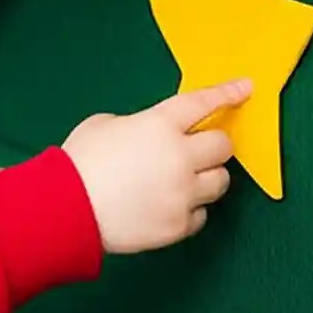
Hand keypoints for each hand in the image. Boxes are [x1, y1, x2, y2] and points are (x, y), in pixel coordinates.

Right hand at [62, 79, 252, 253]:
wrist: (66, 210)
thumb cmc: (80, 162)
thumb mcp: (106, 124)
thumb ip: (139, 124)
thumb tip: (152, 134)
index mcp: (160, 124)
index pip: (203, 102)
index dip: (227, 93)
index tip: (246, 88)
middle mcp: (179, 157)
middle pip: (223, 146)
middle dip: (213, 145)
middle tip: (198, 150)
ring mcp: (182, 194)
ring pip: (221, 182)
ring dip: (206, 178)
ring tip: (181, 182)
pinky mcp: (179, 225)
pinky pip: (201, 214)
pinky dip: (189, 209)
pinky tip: (166, 206)